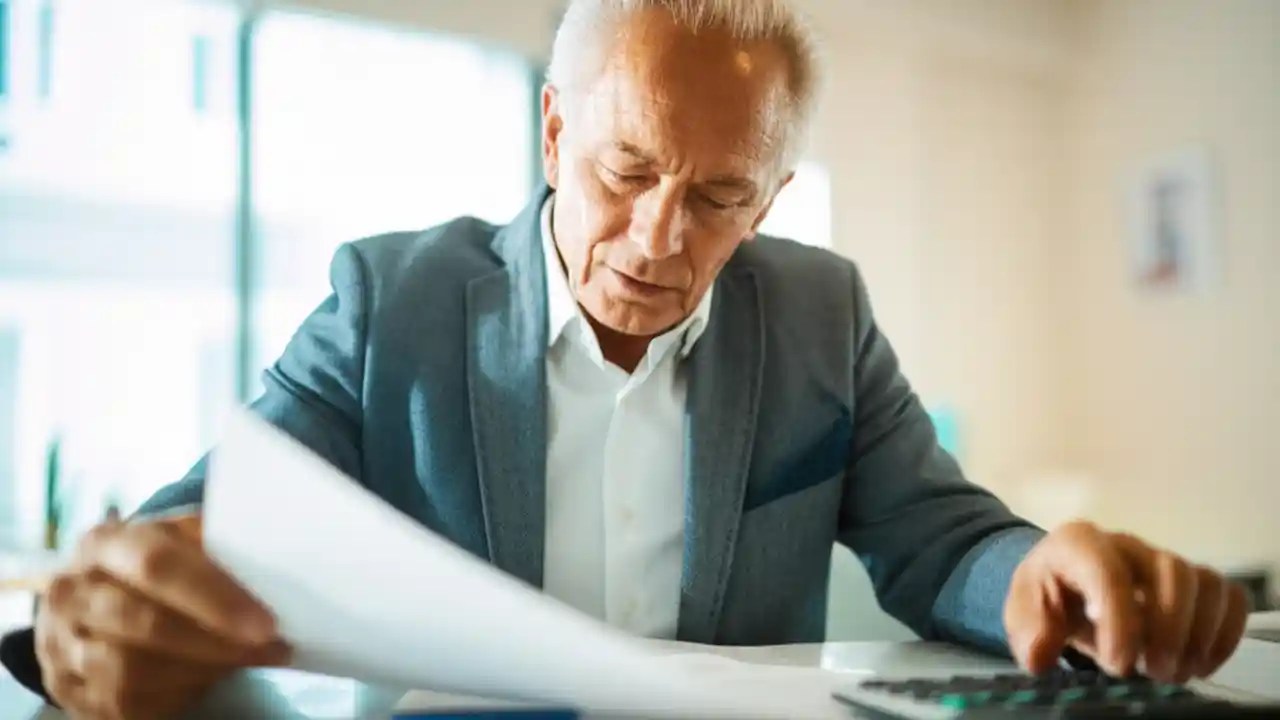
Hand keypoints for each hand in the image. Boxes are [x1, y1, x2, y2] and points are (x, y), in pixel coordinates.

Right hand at [34, 514, 290, 719]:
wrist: (90, 593)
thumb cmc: (155, 562)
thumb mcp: (180, 539)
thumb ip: (215, 546)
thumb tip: (275, 560)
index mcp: (105, 544)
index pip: (158, 566)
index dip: (215, 597)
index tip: (266, 624)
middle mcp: (72, 593)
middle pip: (146, 625)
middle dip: (218, 644)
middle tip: (273, 650)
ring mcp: (60, 645)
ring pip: (132, 673)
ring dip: (202, 673)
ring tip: (249, 664)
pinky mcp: (66, 688)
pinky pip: (122, 705)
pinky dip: (175, 697)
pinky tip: (211, 683)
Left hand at [1005, 521, 1248, 682]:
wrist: (1060, 582)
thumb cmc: (1045, 595)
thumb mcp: (1022, 612)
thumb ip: (1029, 631)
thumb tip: (1040, 654)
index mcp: (1078, 544)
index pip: (1108, 571)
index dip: (1119, 621)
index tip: (1118, 665)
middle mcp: (1126, 544)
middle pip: (1170, 570)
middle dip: (1168, 629)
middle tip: (1153, 672)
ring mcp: (1161, 559)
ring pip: (1203, 581)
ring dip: (1199, 634)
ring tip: (1176, 673)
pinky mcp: (1190, 580)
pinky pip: (1227, 595)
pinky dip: (1225, 632)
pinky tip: (1201, 663)